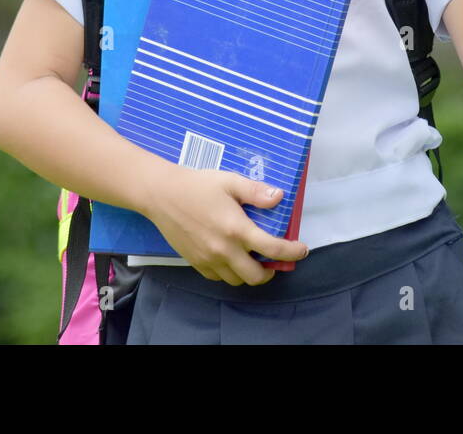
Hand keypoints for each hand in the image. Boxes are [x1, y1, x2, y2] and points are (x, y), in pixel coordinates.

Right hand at [143, 165, 309, 285]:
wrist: (161, 195)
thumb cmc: (197, 185)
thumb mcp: (230, 181)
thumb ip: (256, 191)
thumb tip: (279, 197)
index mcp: (237, 229)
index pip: (273, 249)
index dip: (292, 252)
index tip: (301, 250)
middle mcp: (224, 250)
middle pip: (256, 276)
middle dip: (271, 271)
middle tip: (275, 260)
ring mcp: (208, 259)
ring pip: (236, 280)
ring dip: (249, 273)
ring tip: (253, 259)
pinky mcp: (195, 262)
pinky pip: (218, 277)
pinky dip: (229, 273)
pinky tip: (231, 258)